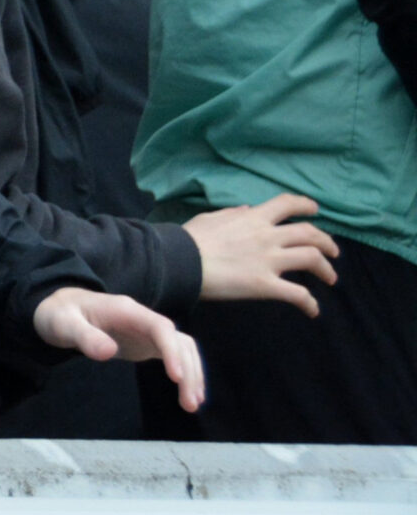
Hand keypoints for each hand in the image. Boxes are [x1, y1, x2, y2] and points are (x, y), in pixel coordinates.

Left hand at [33, 286, 203, 413]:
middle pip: (178, 341)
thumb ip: (84, 337)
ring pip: (182, 349)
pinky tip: (187, 394)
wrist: (59, 309)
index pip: (160, 328)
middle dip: (188, 370)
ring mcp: (147, 331)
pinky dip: (185, 373)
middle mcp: (143, 319)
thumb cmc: (60, 315)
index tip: (176, 377)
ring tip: (192, 404)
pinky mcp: (146, 343)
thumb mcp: (63, 325)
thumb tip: (109, 352)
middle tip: (189, 403)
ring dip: (192, 374)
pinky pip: (174, 356)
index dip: (172, 351)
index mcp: (126, 311)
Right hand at [186, 193, 337, 313]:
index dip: (305, 205)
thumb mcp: (210, 218)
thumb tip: (249, 209)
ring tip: (330, 278)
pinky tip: (313, 310)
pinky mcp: (266, 285)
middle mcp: (267, 236)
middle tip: (333, 252)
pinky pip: (298, 294)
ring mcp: (269, 260)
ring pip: (312, 259)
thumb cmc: (190, 239)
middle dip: (327, 242)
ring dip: (326, 269)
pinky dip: (310, 303)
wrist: (180, 261)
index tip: (315, 210)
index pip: (287, 205)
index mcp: (253, 218)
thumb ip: (233, 213)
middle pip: (309, 233)